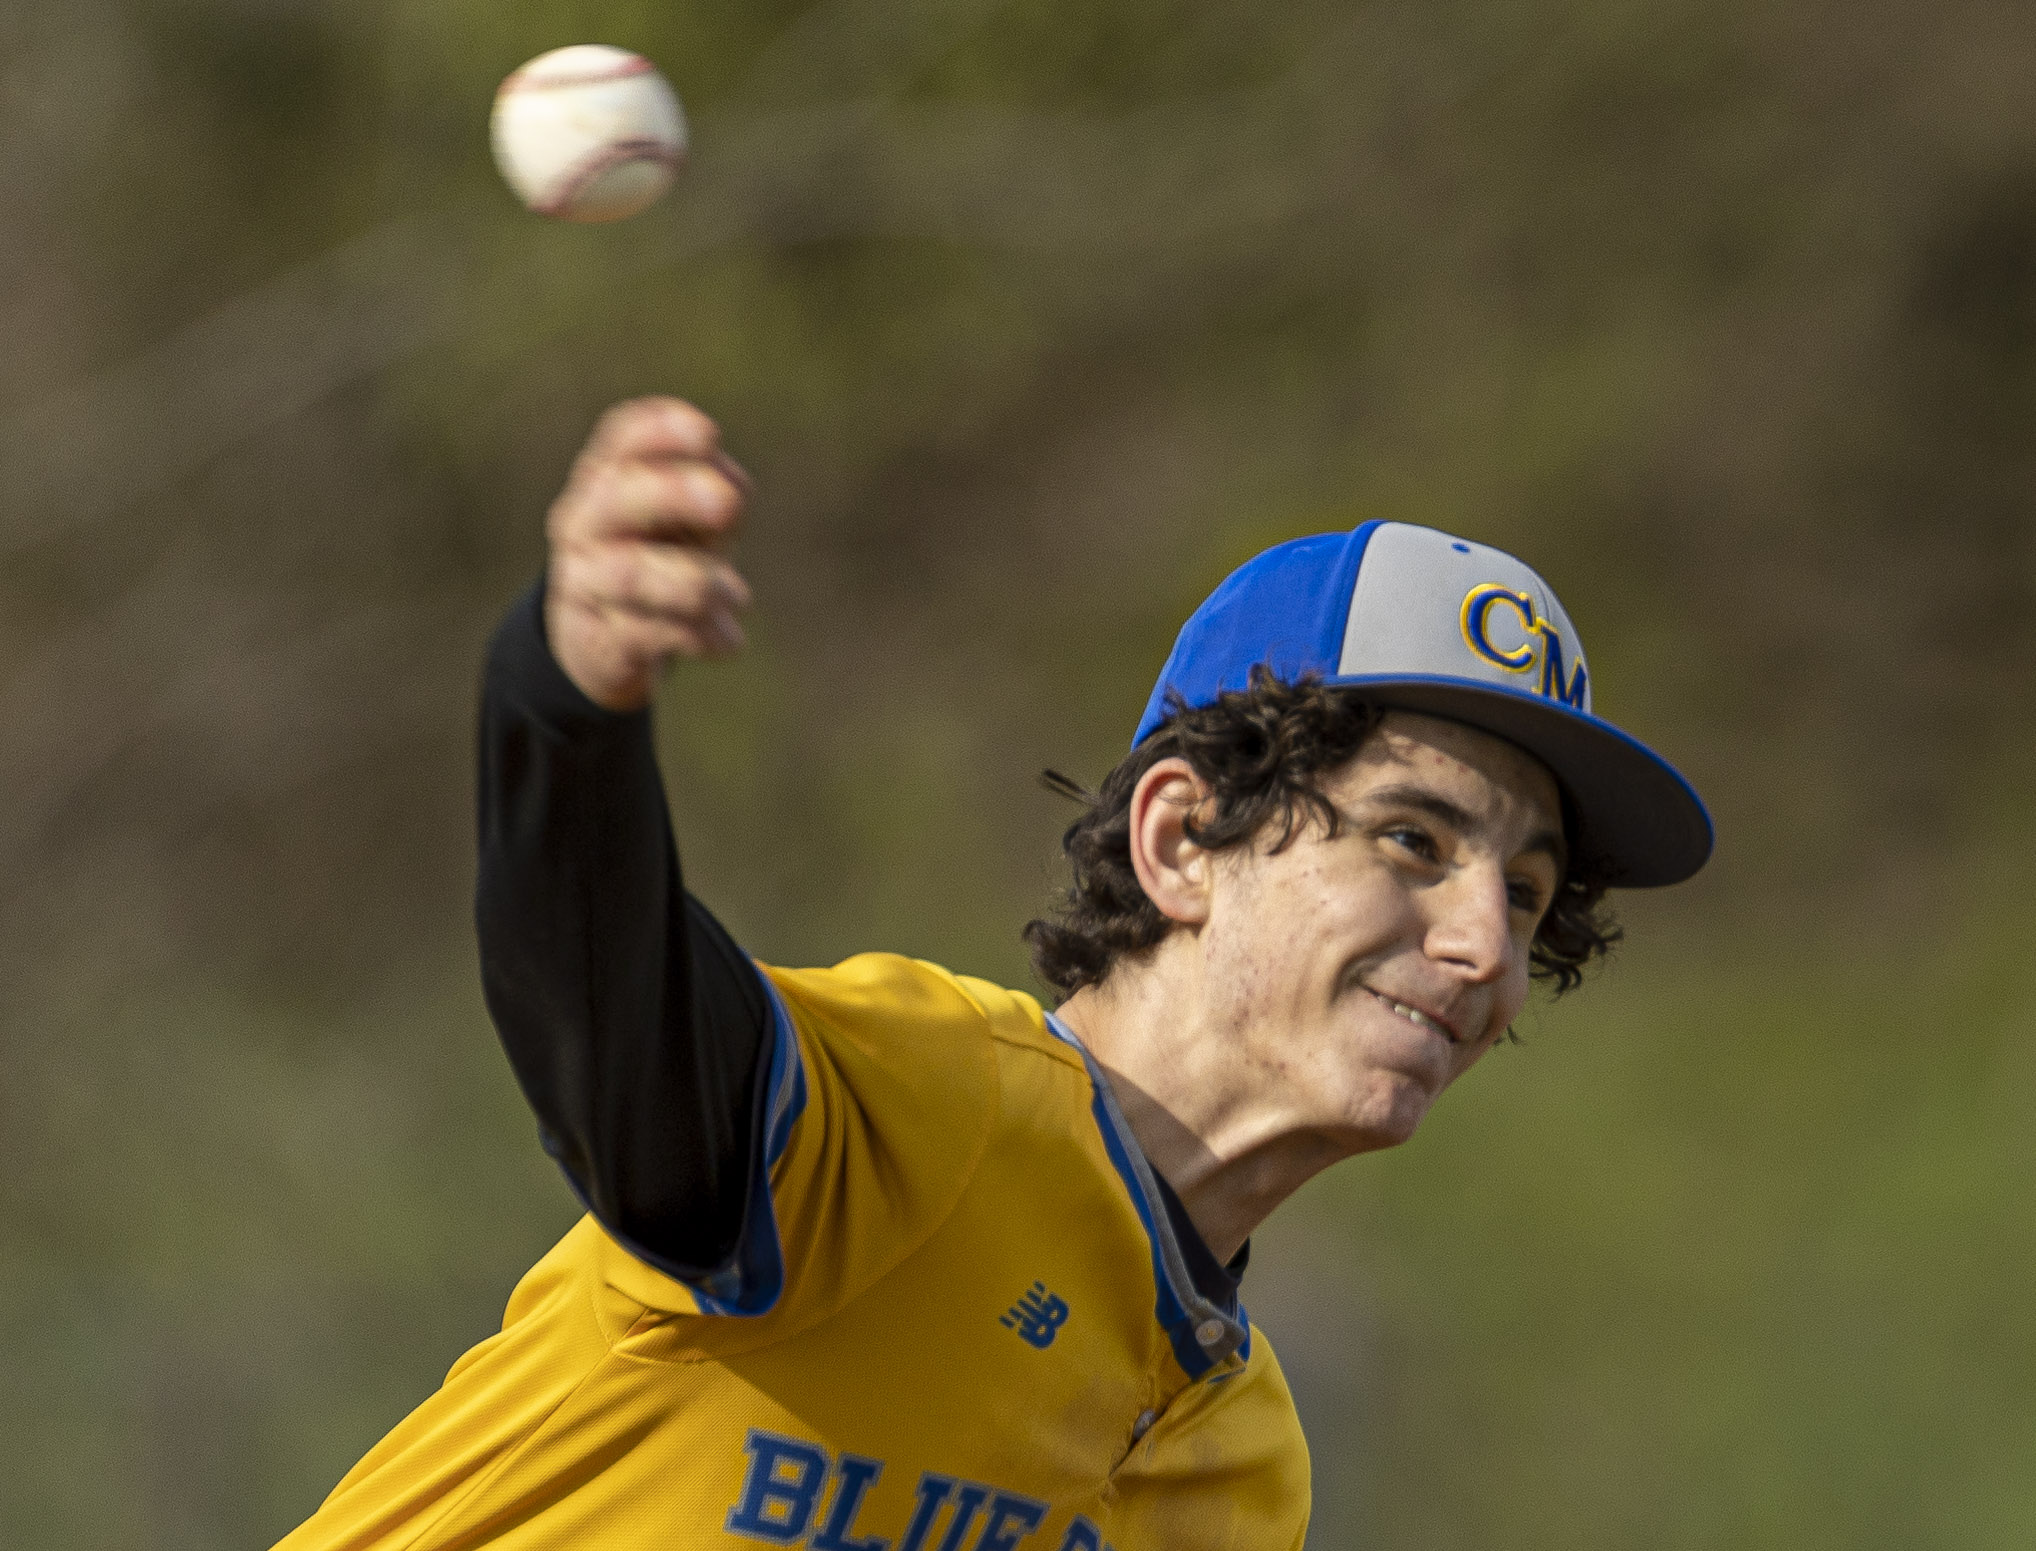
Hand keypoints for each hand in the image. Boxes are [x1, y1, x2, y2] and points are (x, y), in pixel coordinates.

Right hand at [544, 397, 752, 711]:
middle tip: (727, 504)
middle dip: (674, 494)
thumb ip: (717, 495)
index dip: (661, 431)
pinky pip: (645, 634)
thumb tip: (730, 498)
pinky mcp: (598, 639)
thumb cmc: (664, 559)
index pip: (622, 438)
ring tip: (738, 596)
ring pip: (629, 573)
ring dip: (695, 584)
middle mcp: (584, 522)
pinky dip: (697, 635)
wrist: (604, 644)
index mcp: (608, 477)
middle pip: (617, 497)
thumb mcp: (694, 520)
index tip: (707, 434)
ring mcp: (585, 581)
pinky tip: (726, 641)